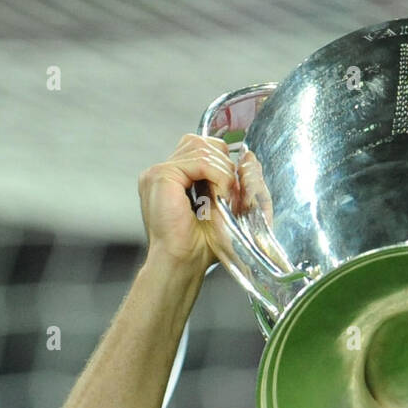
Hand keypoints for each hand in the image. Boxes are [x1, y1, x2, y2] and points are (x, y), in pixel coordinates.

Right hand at [138, 134, 237, 272]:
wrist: (182, 264)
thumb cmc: (200, 247)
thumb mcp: (220, 208)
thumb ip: (229, 182)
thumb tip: (248, 157)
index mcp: (172, 179)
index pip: (200, 149)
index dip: (222, 162)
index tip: (232, 189)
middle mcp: (163, 172)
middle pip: (201, 143)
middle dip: (224, 164)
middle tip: (231, 194)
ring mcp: (159, 172)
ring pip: (202, 149)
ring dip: (223, 172)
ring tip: (225, 199)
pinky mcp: (162, 176)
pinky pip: (200, 161)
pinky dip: (218, 176)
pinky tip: (220, 196)